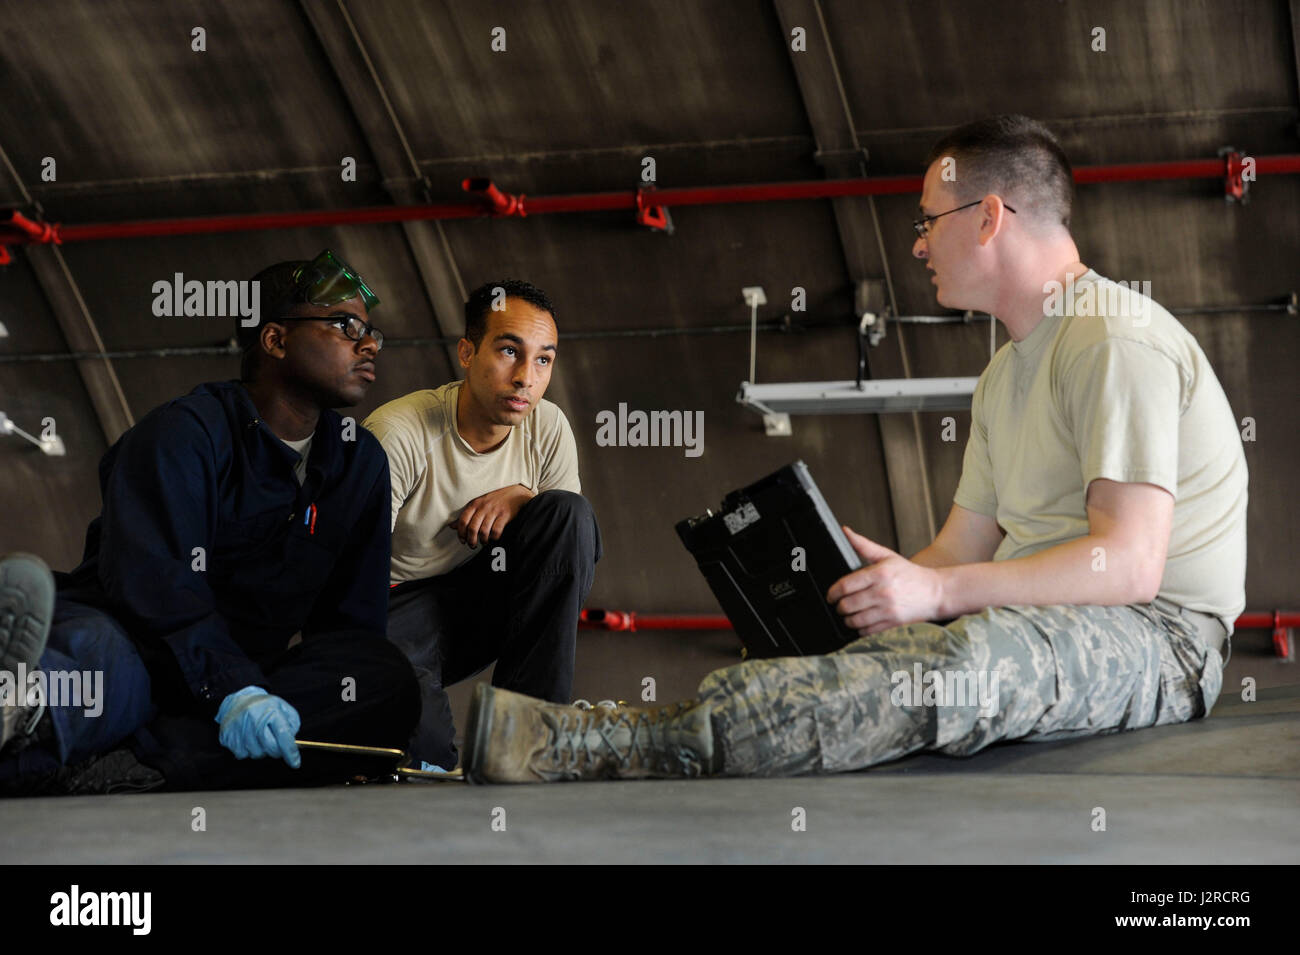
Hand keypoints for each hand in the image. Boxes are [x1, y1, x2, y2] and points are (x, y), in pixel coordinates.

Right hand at [215, 686, 301, 767]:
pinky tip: (248, 739)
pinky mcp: (228, 736)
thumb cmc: (264, 707)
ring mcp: (239, 727)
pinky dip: (247, 751)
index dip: (290, 751)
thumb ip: (292, 724)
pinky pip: (242, 754)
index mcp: (271, 710)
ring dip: (261, 750)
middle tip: (275, 743)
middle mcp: (254, 718)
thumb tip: (292, 744)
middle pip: (271, 748)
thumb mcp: (283, 708)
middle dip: (277, 751)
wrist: (238, 701)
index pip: (283, 734)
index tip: (295, 763)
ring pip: (257, 754)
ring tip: (259, 737)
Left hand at [448, 485, 535, 547]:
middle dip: (471, 540)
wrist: (515, 494)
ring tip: (484, 542)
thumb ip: (465, 515)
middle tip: (472, 545)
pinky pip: (496, 531)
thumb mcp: (478, 504)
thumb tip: (452, 526)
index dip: (461, 533)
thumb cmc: (494, 501)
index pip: (463, 520)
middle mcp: (483, 507)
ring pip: (483, 531)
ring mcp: (494, 511)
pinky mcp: (505, 515)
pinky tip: (494, 538)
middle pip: (472, 528)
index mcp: (474, 504)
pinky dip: (494, 538)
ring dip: (482, 540)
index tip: (462, 540)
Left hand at [826, 526, 945, 636]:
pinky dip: (860, 629)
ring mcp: (888, 609)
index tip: (831, 596)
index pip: (845, 586)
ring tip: (849, 615)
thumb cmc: (911, 575)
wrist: (936, 592)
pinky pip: (867, 631)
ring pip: (855, 620)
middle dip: (839, 607)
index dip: (832, 593)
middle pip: (847, 604)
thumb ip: (864, 545)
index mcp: (879, 573)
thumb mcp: (887, 556)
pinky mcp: (893, 624)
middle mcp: (883, 592)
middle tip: (840, 606)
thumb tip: (846, 531)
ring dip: (847, 619)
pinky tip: (862, 622)